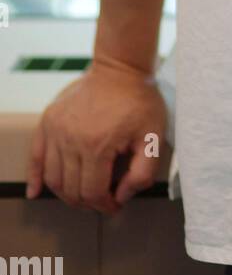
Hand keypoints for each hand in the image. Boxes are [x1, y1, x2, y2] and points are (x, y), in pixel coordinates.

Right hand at [25, 56, 169, 214]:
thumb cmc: (140, 101)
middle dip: (88, 203)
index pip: (93, 193)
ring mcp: (56, 129)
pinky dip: (34, 177)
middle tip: (102, 200)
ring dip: (67, 194)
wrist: (121, 68)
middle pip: (72, 190)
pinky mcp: (48, 120)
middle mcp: (71, 139)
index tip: (116, 204)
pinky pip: (35, 156)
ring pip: (53, 178)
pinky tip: (35, 192)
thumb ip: (142, 173)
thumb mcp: (154, 136)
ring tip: (83, 195)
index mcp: (98, 146)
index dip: (105, 206)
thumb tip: (121, 196)